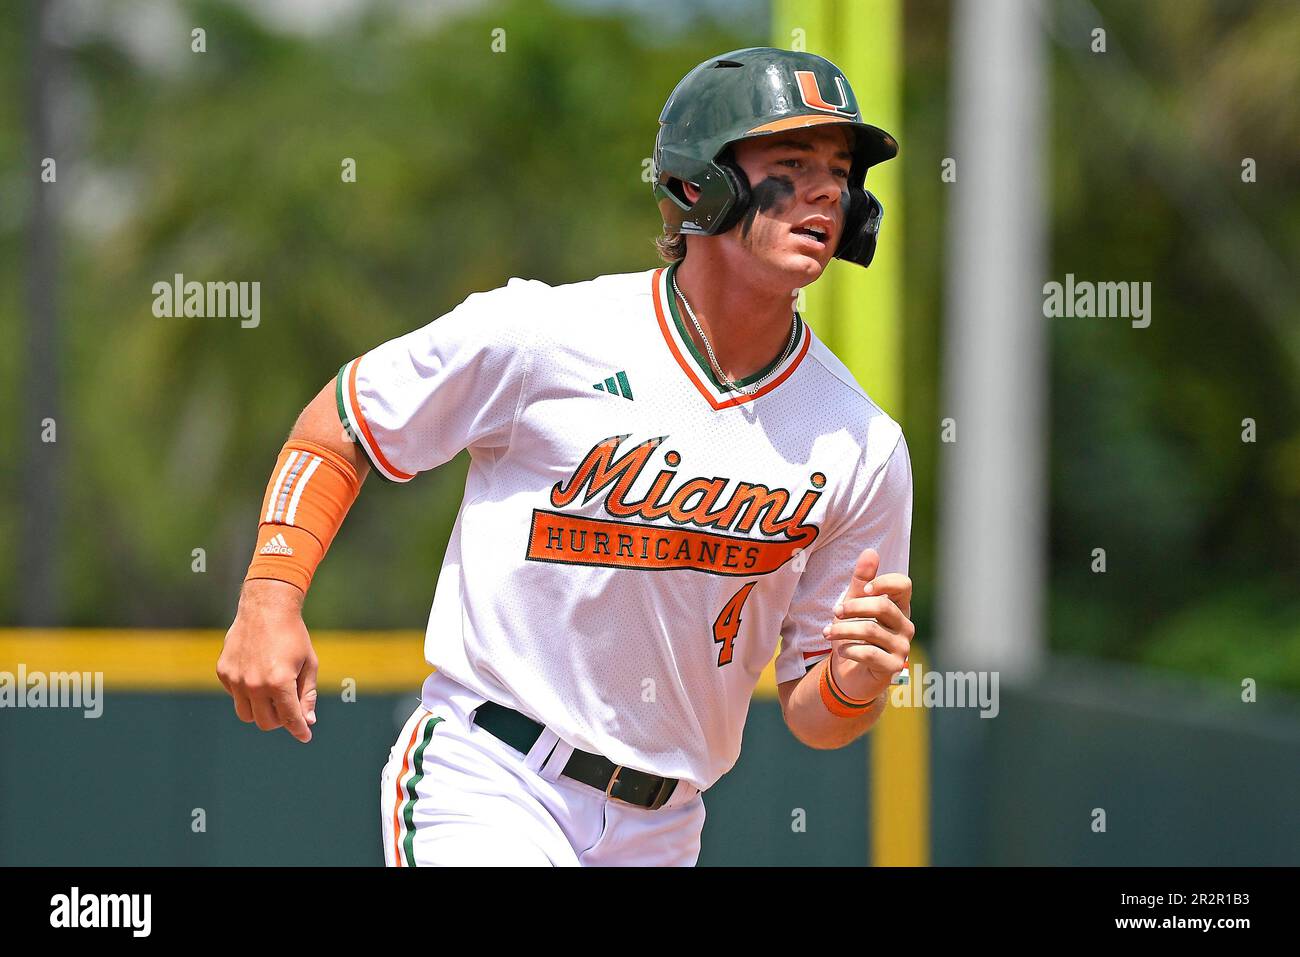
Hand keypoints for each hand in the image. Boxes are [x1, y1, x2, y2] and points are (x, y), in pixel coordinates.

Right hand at [217, 579, 318, 742]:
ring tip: (273, 694)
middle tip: (289, 708)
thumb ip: (307, 695)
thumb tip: (308, 721)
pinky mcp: (224, 672)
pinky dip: (247, 693)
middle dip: (280, 721)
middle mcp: (254, 684)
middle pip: (265, 722)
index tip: (305, 736)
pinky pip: (235, 695)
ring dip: (261, 711)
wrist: (266, 608)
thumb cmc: (293, 636)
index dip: (299, 730)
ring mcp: (236, 679)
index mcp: (279, 682)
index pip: (289, 718)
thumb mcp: (308, 664)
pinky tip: (257, 674)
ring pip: (246, 714)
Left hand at [821, 547, 913, 701]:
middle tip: (835, 612)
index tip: (865, 589)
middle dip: (853, 608)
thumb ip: (862, 580)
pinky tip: (841, 650)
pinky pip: (870, 653)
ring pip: (871, 630)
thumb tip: (870, 551)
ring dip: (843, 629)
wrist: (850, 672)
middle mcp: (905, 625)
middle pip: (883, 606)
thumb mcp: (854, 604)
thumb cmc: (855, 633)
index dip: (884, 582)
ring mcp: (902, 647)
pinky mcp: (894, 667)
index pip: (904, 585)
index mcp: (899, 606)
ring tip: (828, 632)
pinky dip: (849, 649)